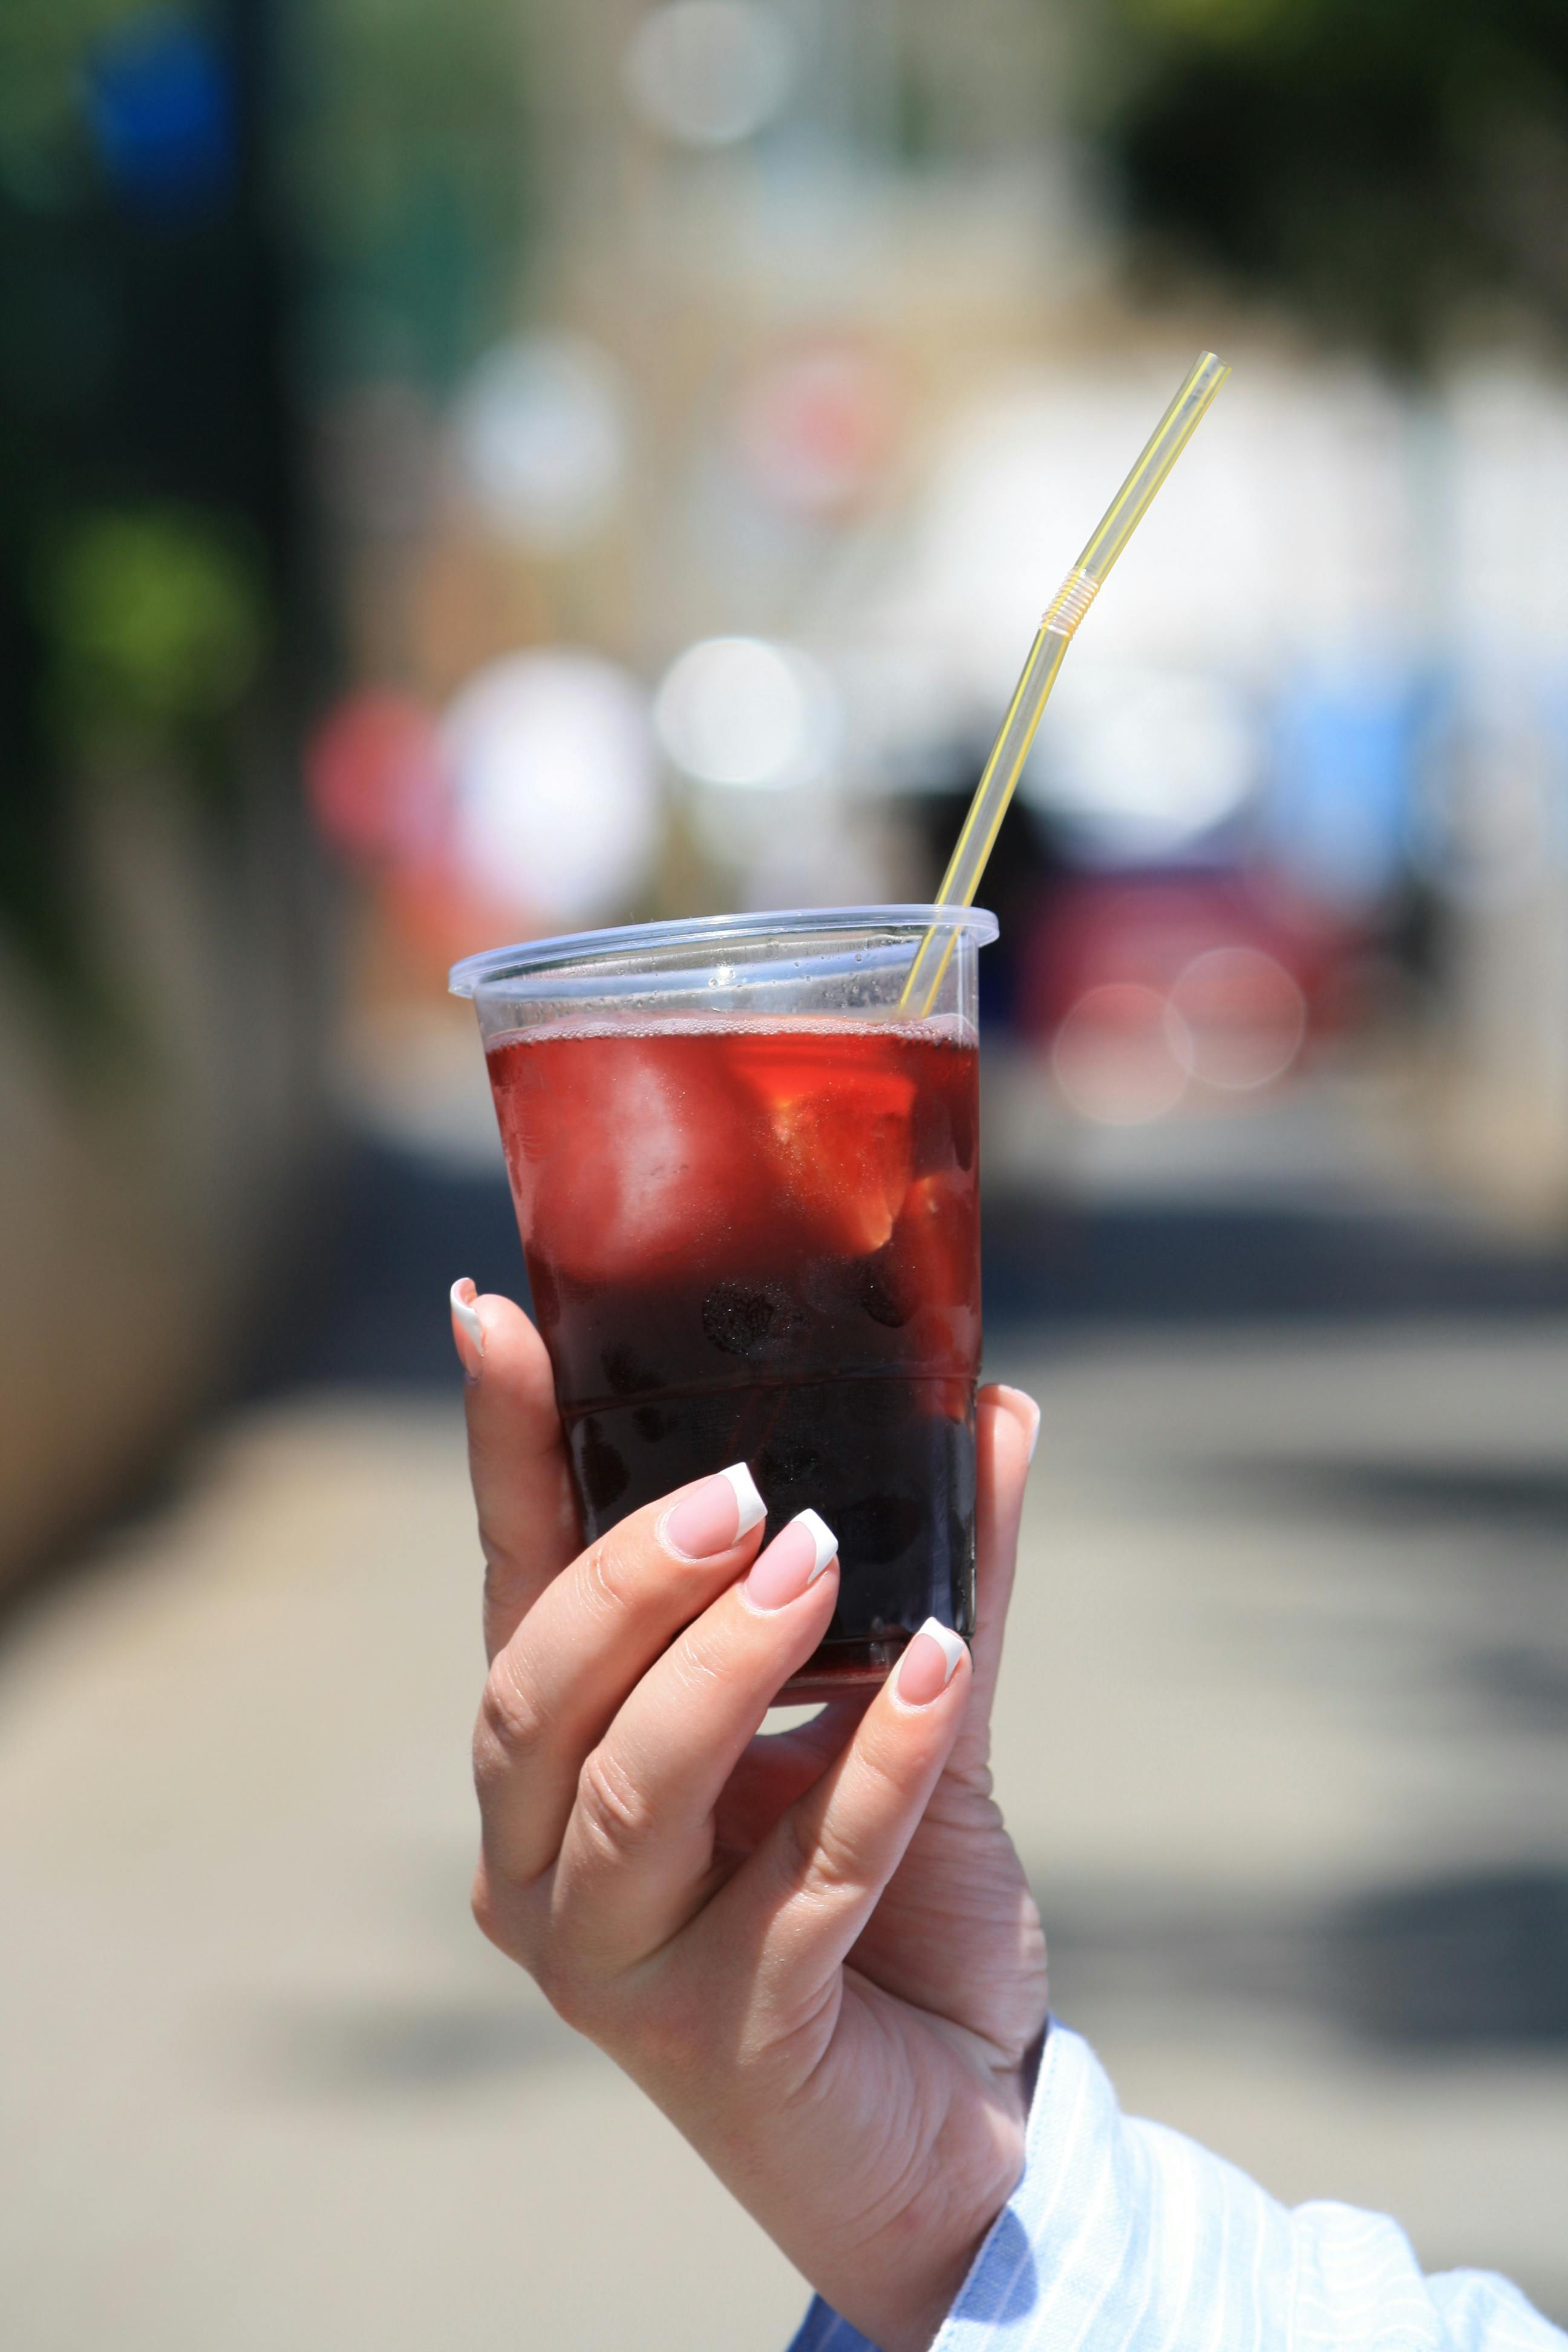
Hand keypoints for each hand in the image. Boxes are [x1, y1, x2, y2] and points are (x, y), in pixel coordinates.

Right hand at [452, 1280, 1046, 2351]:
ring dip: (731, 1663)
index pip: (515, 1585)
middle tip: (745, 1490)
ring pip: (635, 1789)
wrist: (956, 2128)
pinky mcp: (723, 2042)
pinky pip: (793, 1880)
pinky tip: (937, 1675)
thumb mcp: (913, 1721)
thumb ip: (939, 1579)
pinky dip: (874, 1767)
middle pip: (536, 1697)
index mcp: (564, 1763)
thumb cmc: (898, 1914)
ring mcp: (616, 1966)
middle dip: (631, 1577)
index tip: (491, 1316)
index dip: (502, 1452)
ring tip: (826, 1559)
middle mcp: (547, 1865)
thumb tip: (996, 1411)